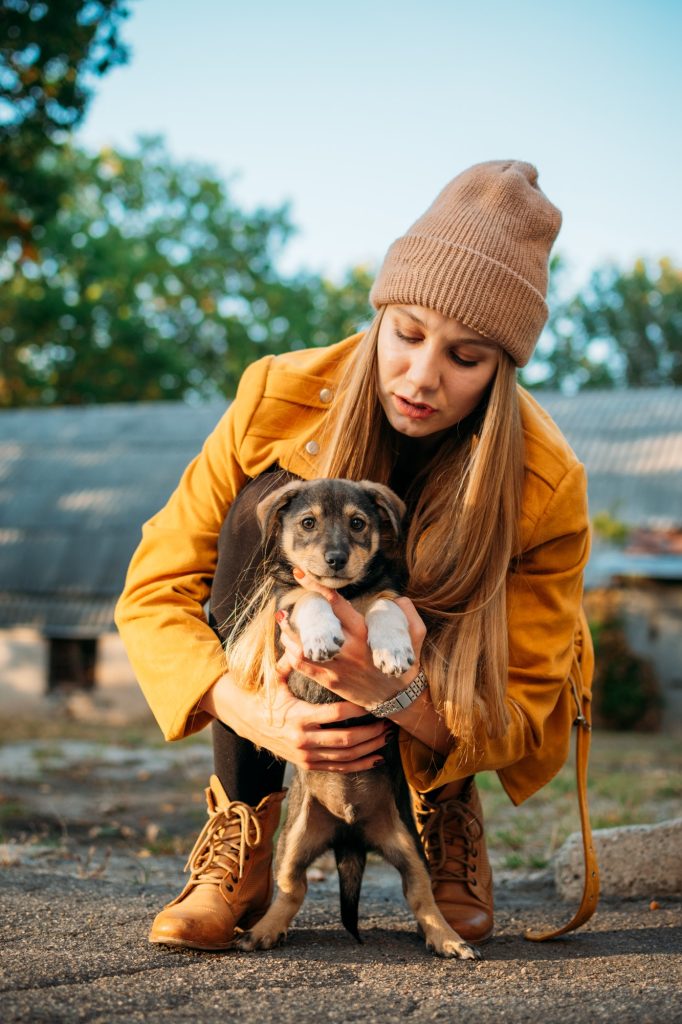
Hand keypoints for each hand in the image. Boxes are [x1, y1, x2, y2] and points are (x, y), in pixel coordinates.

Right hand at [199, 671, 392, 772]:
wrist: (246, 721)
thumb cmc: (265, 693)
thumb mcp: (275, 677)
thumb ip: (291, 658)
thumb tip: (299, 633)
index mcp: (298, 717)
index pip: (334, 714)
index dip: (356, 709)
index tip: (373, 701)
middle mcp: (303, 740)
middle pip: (345, 740)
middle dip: (370, 733)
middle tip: (389, 722)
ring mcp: (306, 756)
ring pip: (345, 757)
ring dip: (369, 748)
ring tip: (387, 736)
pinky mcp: (308, 764)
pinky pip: (339, 769)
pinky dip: (359, 765)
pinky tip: (377, 757)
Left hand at [276, 569, 425, 708]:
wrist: (398, 699)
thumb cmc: (404, 664)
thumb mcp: (416, 636)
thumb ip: (409, 613)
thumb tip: (397, 597)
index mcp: (364, 632)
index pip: (335, 603)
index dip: (315, 586)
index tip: (299, 573)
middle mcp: (347, 647)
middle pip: (314, 624)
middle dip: (295, 613)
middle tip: (285, 607)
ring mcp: (336, 666)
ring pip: (301, 647)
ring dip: (288, 634)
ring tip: (282, 623)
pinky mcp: (329, 680)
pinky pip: (302, 666)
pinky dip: (290, 654)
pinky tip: (288, 644)